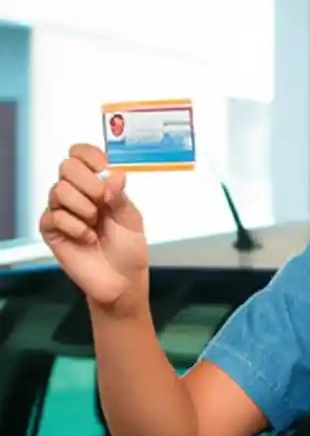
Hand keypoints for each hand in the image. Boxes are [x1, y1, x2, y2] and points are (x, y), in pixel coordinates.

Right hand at [38, 144, 148, 311]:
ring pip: (59, 190)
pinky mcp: (51, 230)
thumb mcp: (132, 219)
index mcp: (98, 186)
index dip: (90, 155)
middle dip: (88, 183)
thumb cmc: (129, 250)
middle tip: (103, 202)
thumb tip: (113, 174)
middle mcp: (77, 194)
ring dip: (84, 207)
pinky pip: (54, 216)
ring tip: (95, 224)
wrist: (121, 281)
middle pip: (67, 166)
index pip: (82, 154)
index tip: (104, 169)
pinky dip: (75, 227)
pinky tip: (87, 238)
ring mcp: (62, 211)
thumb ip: (120, 196)